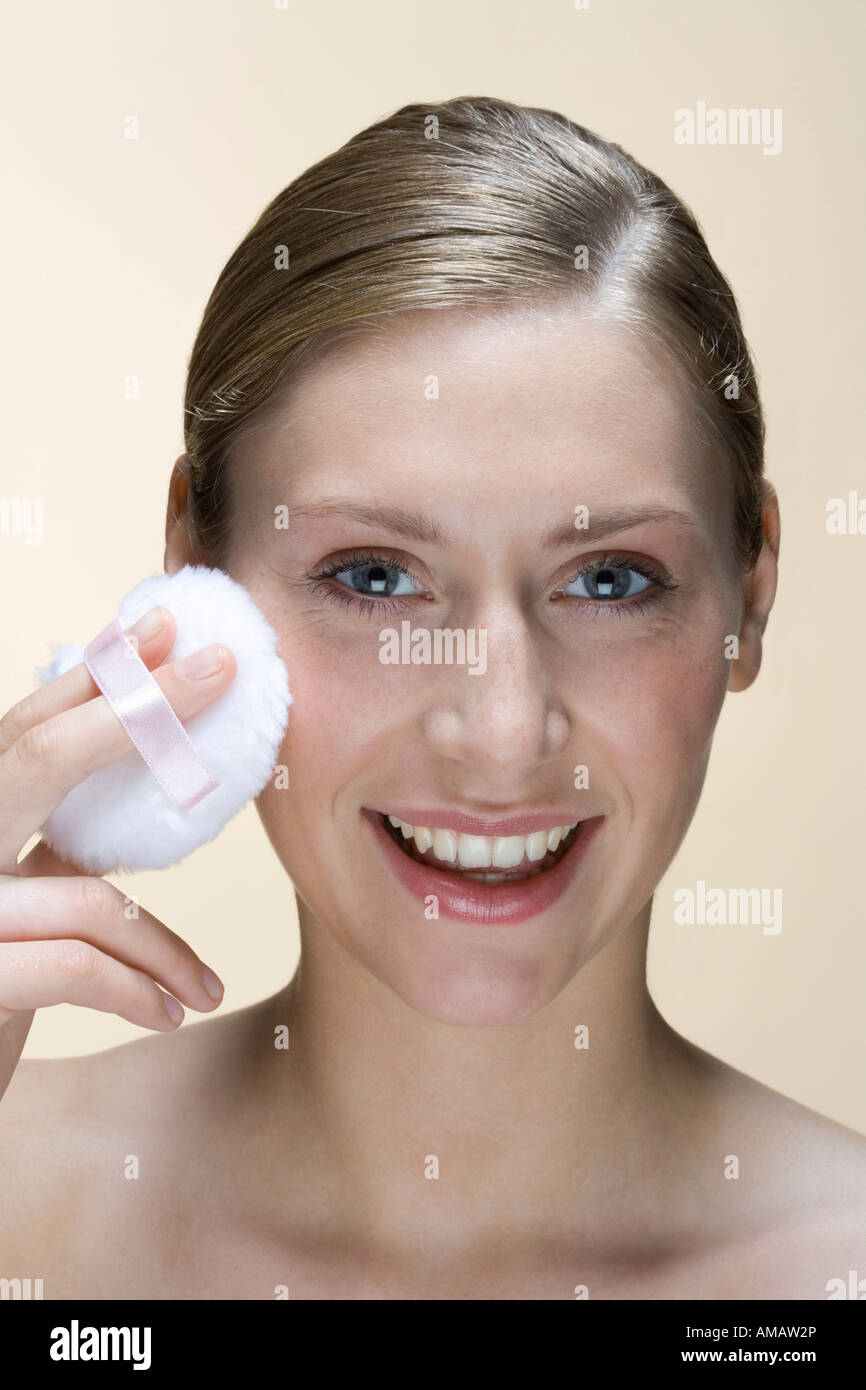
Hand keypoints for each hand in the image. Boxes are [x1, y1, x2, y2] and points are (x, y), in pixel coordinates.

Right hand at [0, 604, 236, 1102]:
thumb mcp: (9, 913)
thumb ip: (44, 855)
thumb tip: (128, 797)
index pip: (19, 735)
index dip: (91, 679)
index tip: (157, 621)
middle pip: (32, 763)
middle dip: (135, 712)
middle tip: (219, 664)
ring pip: (82, 895)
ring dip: (164, 948)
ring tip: (204, 988)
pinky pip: (76, 970)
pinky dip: (139, 991)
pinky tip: (170, 1014)